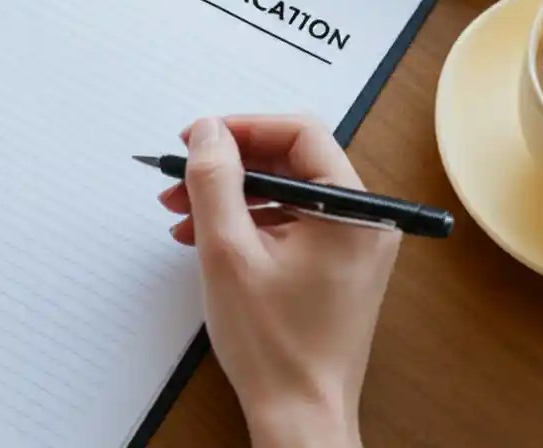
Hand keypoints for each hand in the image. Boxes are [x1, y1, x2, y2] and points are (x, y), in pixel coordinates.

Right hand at [160, 116, 399, 447]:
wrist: (299, 415)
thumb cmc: (273, 346)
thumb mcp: (228, 251)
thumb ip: (215, 180)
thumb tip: (208, 130)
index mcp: (354, 210)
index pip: (299, 134)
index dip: (242, 128)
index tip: (196, 138)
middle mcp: (363, 221)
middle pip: (290, 162)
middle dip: (228, 166)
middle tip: (178, 177)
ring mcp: (351, 245)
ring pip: (284, 193)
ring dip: (229, 196)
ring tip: (179, 213)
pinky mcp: (334, 266)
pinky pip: (288, 223)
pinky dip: (245, 223)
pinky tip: (202, 237)